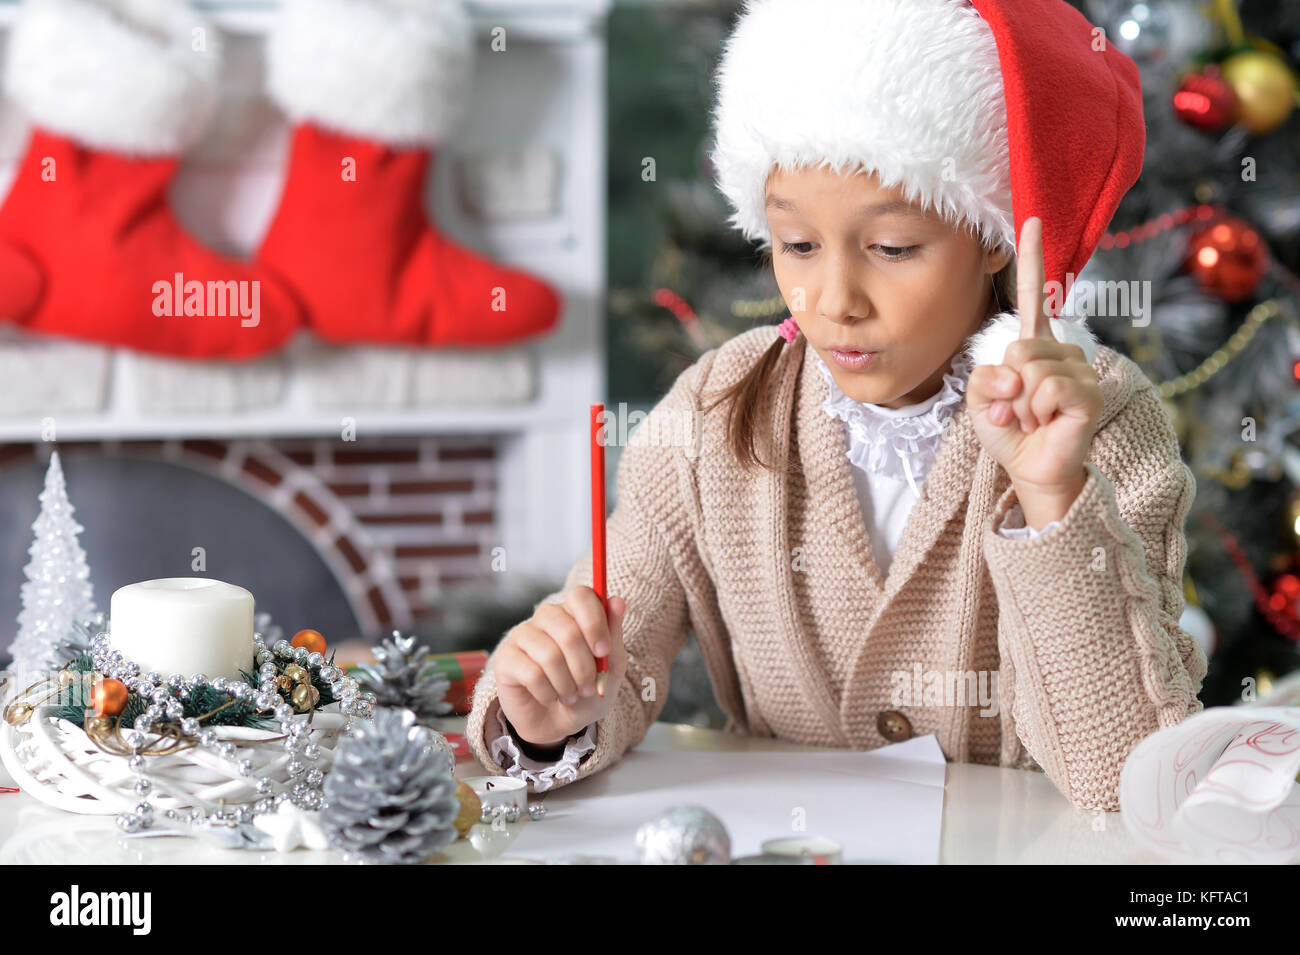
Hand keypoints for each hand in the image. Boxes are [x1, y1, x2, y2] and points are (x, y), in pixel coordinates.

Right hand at [495, 586, 626, 746]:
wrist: (560, 724)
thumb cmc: (587, 692)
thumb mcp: (611, 667)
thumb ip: (614, 634)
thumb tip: (617, 601)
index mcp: (573, 612)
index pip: (580, 596)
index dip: (594, 623)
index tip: (604, 652)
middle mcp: (546, 618)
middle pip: (567, 630)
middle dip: (584, 667)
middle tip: (589, 688)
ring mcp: (522, 635)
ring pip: (549, 655)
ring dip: (567, 685)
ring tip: (571, 696)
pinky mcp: (505, 658)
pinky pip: (531, 674)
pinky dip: (548, 693)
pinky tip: (550, 697)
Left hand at [967, 217, 1102, 527]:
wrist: (1030, 468)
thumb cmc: (1007, 431)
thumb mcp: (980, 398)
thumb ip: (983, 374)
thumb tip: (1014, 371)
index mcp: (1034, 345)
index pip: (1033, 296)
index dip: (1032, 258)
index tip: (1031, 220)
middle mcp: (1062, 351)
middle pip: (1017, 347)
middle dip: (1005, 387)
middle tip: (1016, 410)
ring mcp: (1079, 371)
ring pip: (1029, 371)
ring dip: (1018, 404)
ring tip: (1030, 418)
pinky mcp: (1088, 393)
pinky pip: (1046, 388)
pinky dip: (1034, 411)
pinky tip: (1044, 424)